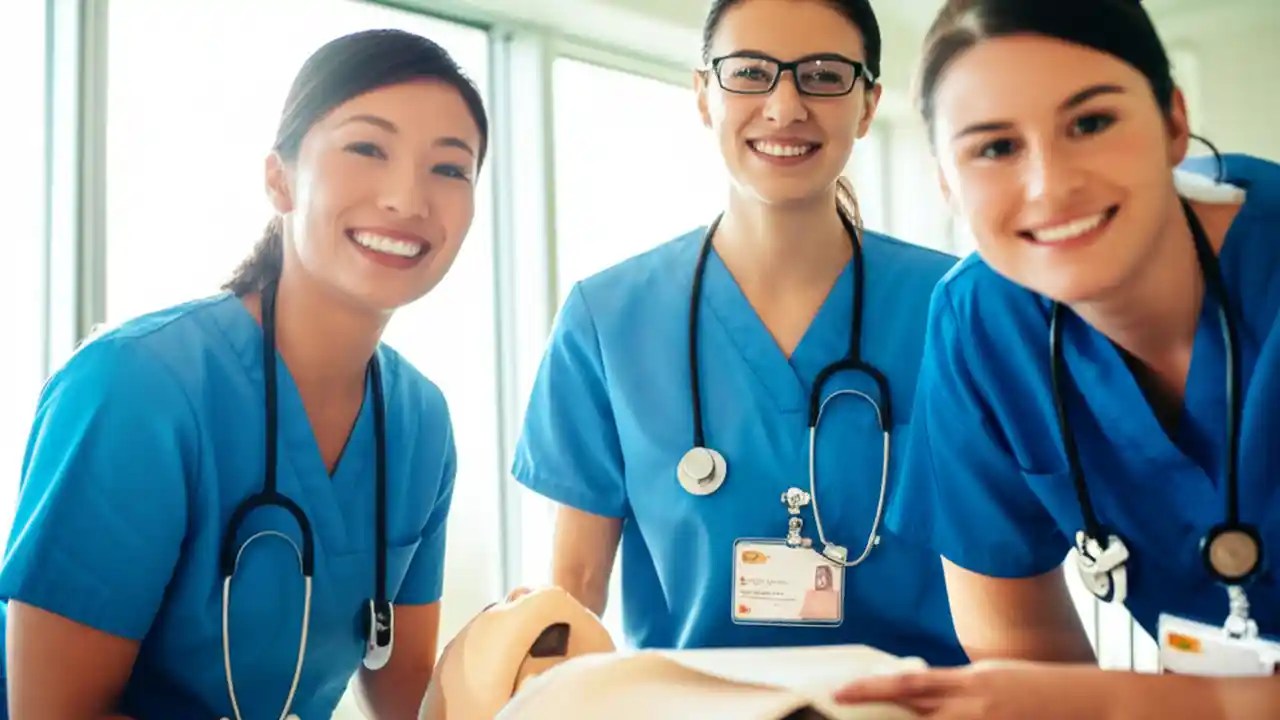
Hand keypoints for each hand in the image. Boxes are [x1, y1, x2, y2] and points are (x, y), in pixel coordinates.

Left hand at [832, 661, 1103, 719]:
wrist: (1095, 704)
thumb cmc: (1039, 688)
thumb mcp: (992, 677)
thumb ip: (954, 689)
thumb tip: (916, 692)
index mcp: (968, 682)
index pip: (907, 684)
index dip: (870, 689)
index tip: (837, 692)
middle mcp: (974, 707)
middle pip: (914, 718)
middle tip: (848, 717)